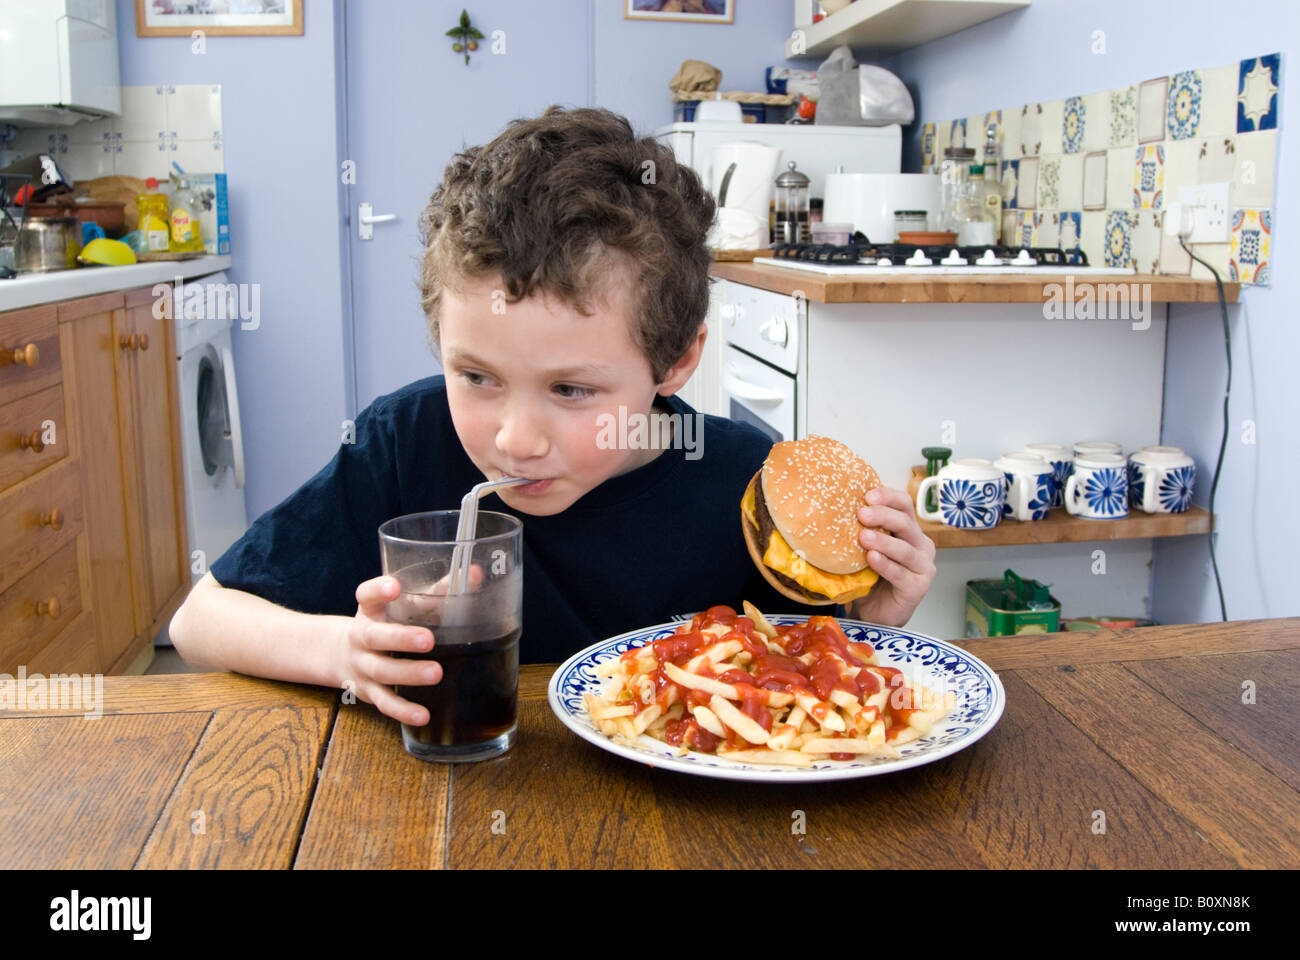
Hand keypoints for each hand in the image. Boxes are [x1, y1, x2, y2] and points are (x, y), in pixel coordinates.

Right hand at [332, 566, 482, 725]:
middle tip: (428, 640)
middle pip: (374, 637)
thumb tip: (475, 574)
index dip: (378, 590)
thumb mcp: (403, 605)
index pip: (366, 596)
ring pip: (382, 671)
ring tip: (435, 673)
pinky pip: (385, 703)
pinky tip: (424, 715)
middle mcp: (361, 637)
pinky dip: (403, 710)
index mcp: (370, 611)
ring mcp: (363, 666)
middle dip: (400, 638)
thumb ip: (438, 591)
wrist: (342, 654)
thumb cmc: (388, 623)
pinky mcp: (369, 692)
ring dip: (408, 673)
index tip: (395, 586)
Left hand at [846, 485, 936, 627]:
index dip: (888, 497)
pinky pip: (901, 574)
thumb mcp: (865, 548)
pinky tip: (872, 559)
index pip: (904, 504)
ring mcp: (923, 567)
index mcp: (909, 530)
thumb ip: (861, 529)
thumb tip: (832, 506)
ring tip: (864, 537)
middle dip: (883, 516)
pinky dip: (886, 565)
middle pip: (905, 523)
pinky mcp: (918, 587)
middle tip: (862, 514)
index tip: (867, 495)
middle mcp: (921, 545)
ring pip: (905, 549)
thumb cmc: (870, 577)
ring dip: (883, 541)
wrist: (874, 612)